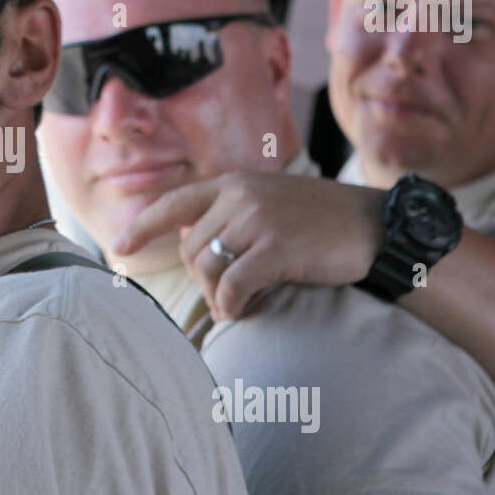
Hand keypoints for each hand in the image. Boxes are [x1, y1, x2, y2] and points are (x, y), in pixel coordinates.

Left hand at [109, 171, 386, 319]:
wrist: (377, 227)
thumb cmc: (323, 223)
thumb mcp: (271, 204)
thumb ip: (232, 216)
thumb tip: (192, 244)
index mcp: (235, 184)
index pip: (175, 204)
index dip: (143, 226)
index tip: (118, 247)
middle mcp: (240, 196)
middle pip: (191, 250)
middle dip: (204, 281)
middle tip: (230, 296)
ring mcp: (257, 219)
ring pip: (208, 270)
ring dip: (219, 297)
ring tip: (240, 305)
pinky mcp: (275, 247)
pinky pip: (233, 287)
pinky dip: (233, 306)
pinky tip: (245, 310)